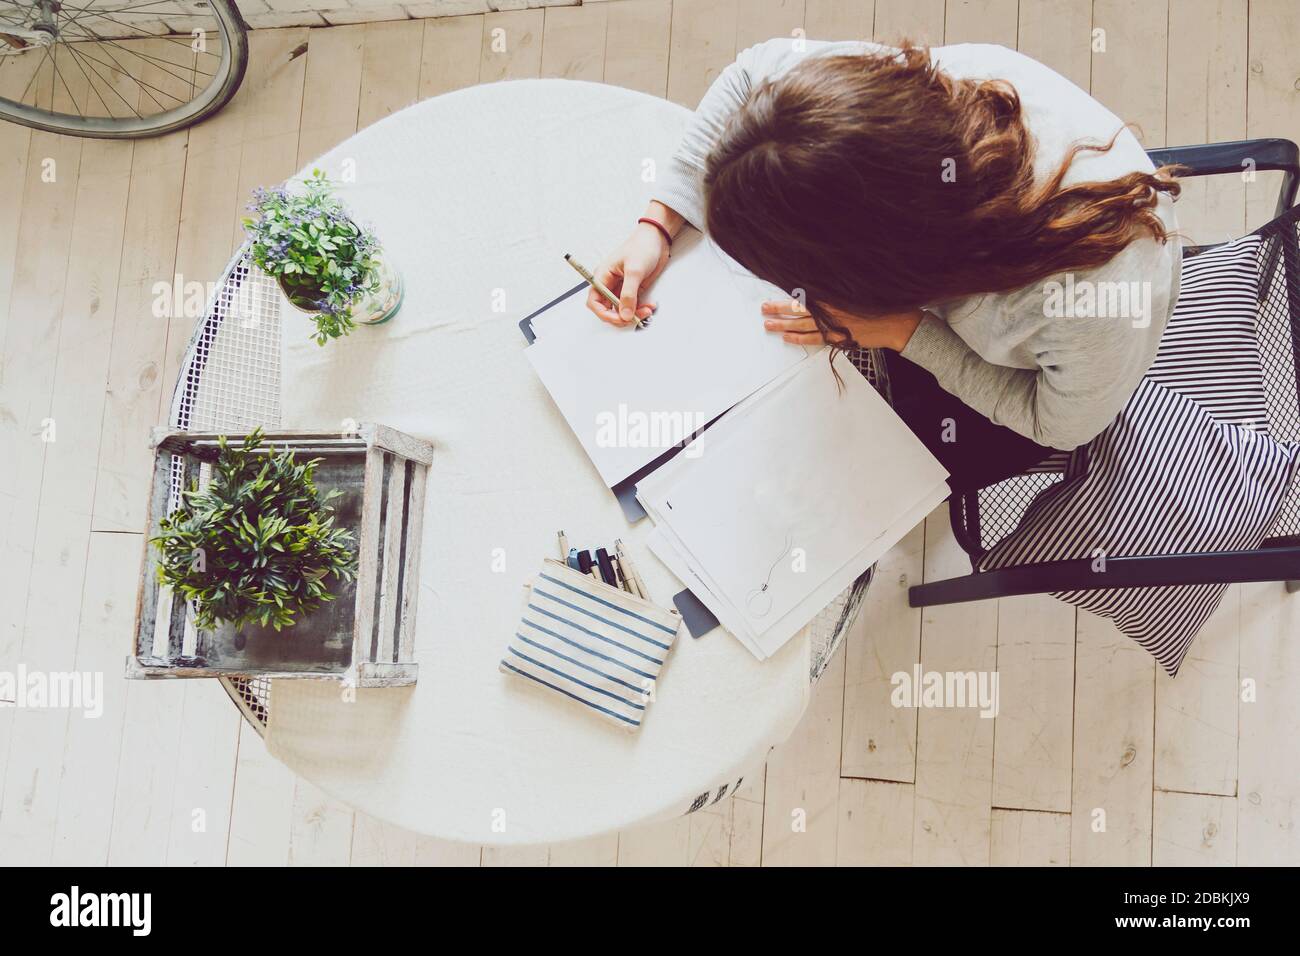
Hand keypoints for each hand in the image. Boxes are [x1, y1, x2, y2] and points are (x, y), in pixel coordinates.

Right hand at [586, 223, 669, 326]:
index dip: (603, 313)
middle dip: (620, 317)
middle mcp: (609, 284)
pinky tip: (649, 306)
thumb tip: (624, 314)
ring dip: (633, 314)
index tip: (618, 318)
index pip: (594, 302)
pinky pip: (633, 306)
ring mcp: (621, 287)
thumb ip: (628, 294)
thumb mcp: (634, 271)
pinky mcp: (632, 289)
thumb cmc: (642, 246)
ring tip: (646, 310)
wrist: (657, 238)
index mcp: (602, 276)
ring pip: (621, 310)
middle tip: (634, 317)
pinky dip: (640, 309)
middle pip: (607, 309)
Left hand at [761, 300, 924, 351]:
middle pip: (798, 310)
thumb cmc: (878, 303)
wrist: (896, 323)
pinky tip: (787, 338)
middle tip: (763, 310)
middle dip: (778, 310)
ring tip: (768, 325)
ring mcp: (833, 325)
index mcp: (833, 296)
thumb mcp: (856, 289)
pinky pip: (814, 339)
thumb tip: (819, 285)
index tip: (774, 296)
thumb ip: (836, 289)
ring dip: (783, 326)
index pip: (803, 295)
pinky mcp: (837, 337)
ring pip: (802, 325)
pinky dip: (799, 339)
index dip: (787, 297)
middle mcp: (830, 310)